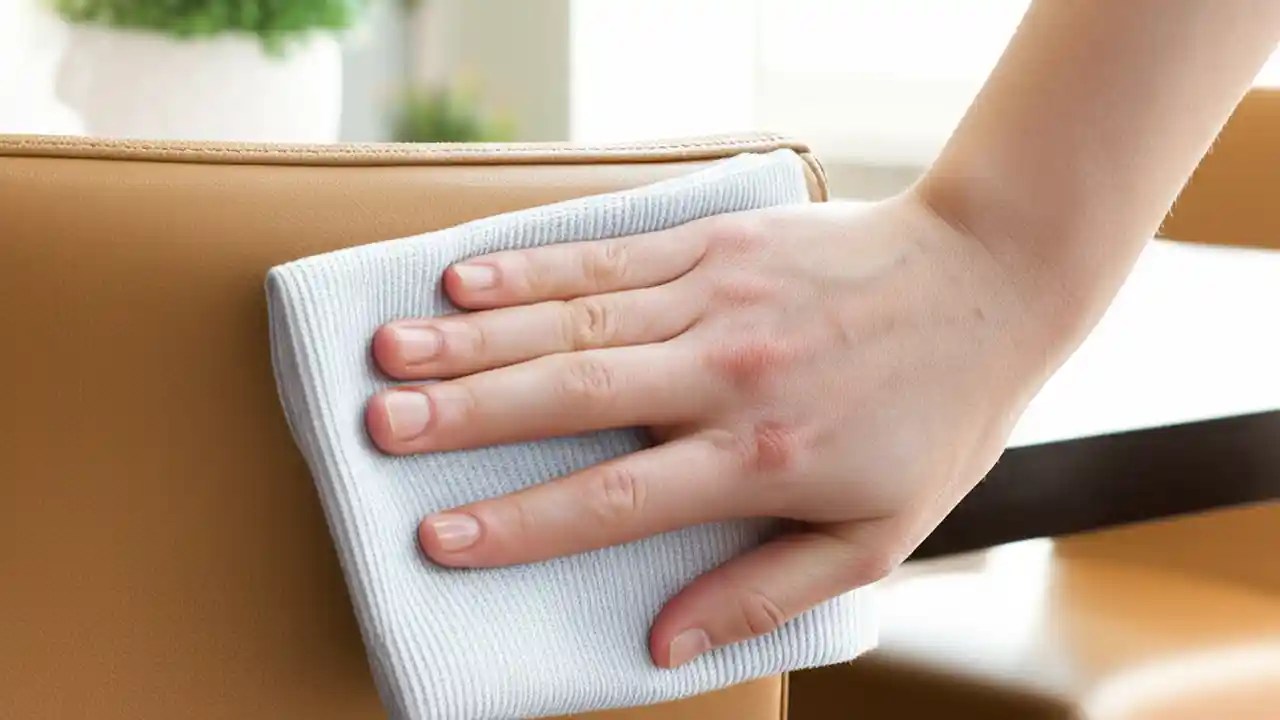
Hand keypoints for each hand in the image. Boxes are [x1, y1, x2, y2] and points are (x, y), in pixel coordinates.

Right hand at [364, 191, 1065, 667]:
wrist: (988, 282)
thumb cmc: (933, 419)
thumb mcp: (876, 537)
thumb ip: (767, 592)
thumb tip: (663, 644)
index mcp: (761, 459)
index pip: (617, 498)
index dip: (523, 524)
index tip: (440, 539)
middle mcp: (726, 374)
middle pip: (574, 396)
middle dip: (467, 415)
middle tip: (379, 429)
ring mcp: (718, 297)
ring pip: (576, 318)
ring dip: (477, 338)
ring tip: (392, 352)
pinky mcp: (719, 241)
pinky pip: (610, 252)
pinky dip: (534, 266)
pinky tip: (466, 280)